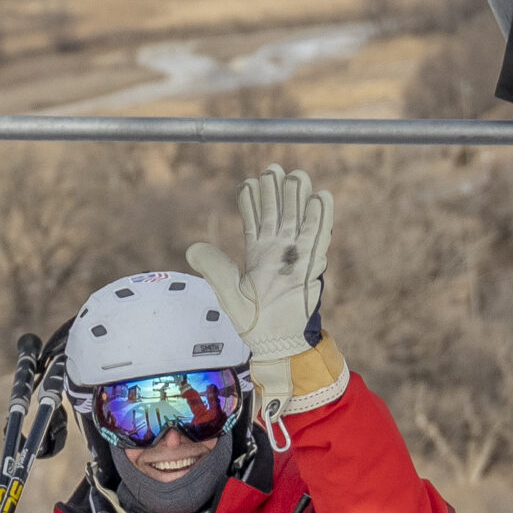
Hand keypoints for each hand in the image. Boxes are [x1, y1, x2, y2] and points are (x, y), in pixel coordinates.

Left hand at [186, 164, 347, 413]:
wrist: (276, 343)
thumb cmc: (253, 323)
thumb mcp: (229, 294)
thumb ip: (215, 268)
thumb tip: (191, 248)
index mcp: (258, 255)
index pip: (255, 220)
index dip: (253, 200)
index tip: (251, 180)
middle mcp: (279, 251)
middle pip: (278, 213)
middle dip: (276, 192)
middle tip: (273, 168)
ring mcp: (297, 256)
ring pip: (298, 220)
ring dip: (297, 199)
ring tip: (295, 175)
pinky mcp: (313, 265)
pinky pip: (319, 237)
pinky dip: (321, 218)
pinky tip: (320, 197)